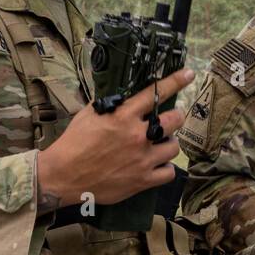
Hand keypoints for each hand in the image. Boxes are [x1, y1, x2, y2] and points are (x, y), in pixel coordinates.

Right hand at [36, 67, 194, 208]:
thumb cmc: (74, 144)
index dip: (176, 81)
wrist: (65, 176)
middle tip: (169, 121)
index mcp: (123, 116)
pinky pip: (169, 172)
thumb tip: (123, 98)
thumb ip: (110, 105)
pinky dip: (165, 168)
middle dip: (175, 118)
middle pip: (174, 120)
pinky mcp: (143, 180)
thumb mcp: (89, 115)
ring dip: (169, 144)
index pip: (155, 93)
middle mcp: (137, 135)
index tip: (189, 74)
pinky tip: (157, 165)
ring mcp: (142, 159)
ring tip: (160, 145)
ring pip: (174, 147)